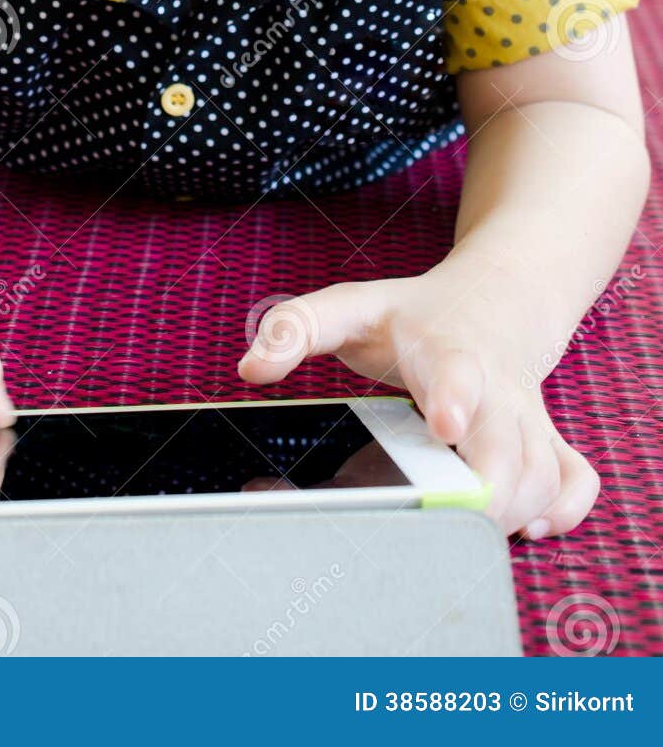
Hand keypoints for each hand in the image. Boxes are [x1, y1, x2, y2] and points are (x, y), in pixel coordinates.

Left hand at [237, 258, 600, 539]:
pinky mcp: (549, 439)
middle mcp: (496, 387)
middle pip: (510, 446)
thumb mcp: (350, 306)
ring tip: (473, 527)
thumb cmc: (416, 314)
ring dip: (518, 508)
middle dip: (488, 489)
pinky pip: (575, 481)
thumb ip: (295, 329)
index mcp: (446, 349)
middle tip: (452, 513)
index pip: (458, 371)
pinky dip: (561, 510)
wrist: (497, 299)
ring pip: (545, 472)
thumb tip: (250, 367)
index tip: (444, 424)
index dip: (456, 398)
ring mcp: (528, 416)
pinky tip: (524, 524)